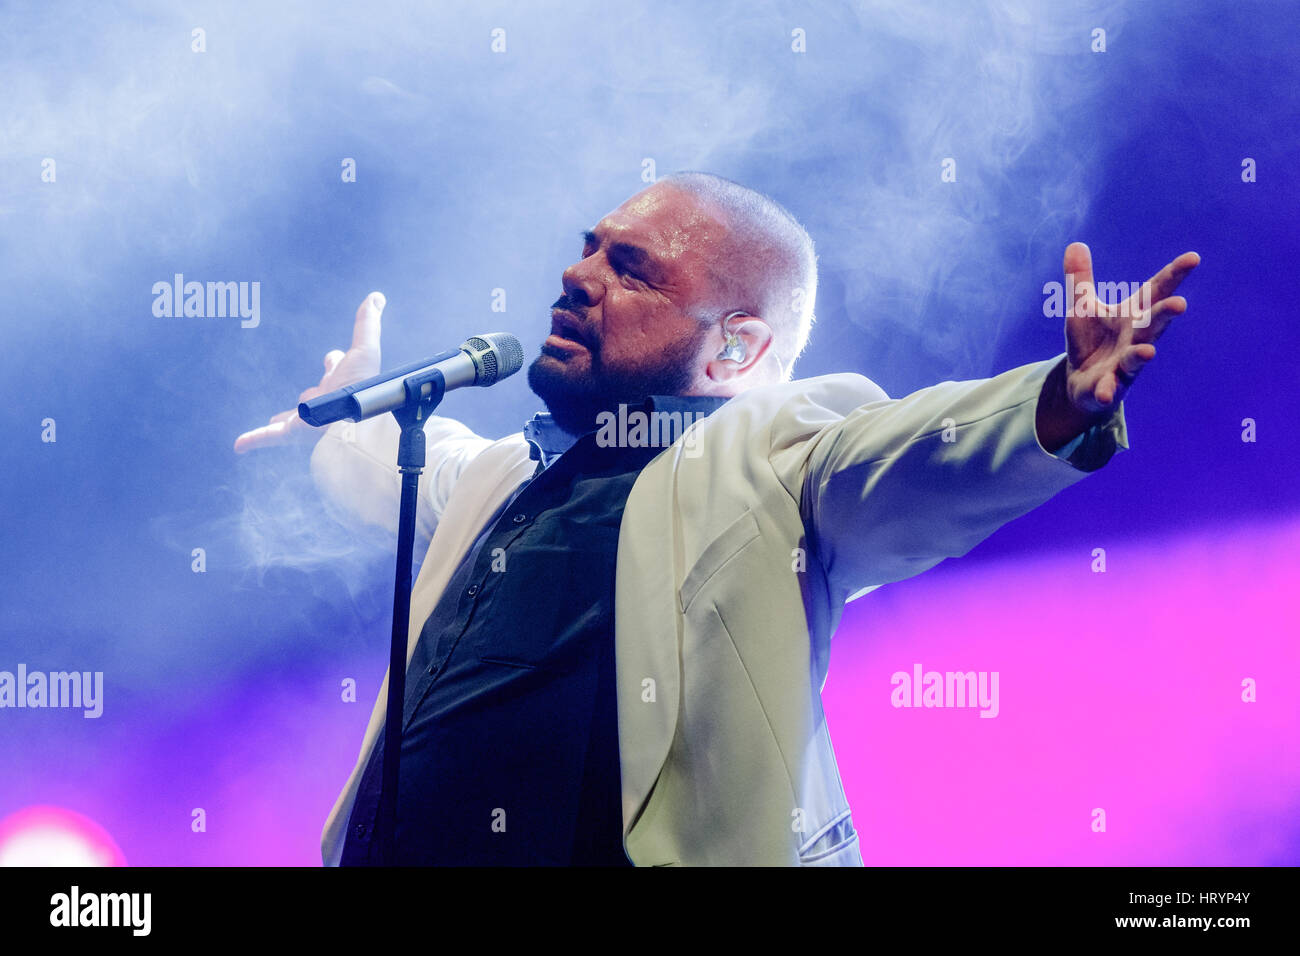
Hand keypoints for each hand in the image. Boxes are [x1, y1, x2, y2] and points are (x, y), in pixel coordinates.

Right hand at [234, 292, 385, 453]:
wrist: (356, 421)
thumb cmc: (362, 387)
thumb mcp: (365, 349)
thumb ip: (367, 324)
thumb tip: (377, 296)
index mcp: (341, 382)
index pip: (335, 368)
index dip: (334, 361)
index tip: (331, 356)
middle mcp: (325, 401)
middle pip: (314, 395)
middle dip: (310, 395)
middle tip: (307, 395)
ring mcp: (308, 418)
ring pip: (293, 418)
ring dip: (285, 421)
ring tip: (277, 423)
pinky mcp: (293, 433)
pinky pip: (269, 437)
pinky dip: (253, 439)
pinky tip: (239, 445)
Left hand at [1062, 242, 1199, 411]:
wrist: (1083, 383)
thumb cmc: (1091, 340)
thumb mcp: (1082, 307)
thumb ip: (1080, 279)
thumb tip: (1075, 244)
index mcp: (1133, 314)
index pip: (1157, 291)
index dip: (1174, 275)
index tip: (1193, 257)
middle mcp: (1136, 338)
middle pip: (1154, 324)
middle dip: (1165, 315)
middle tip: (1179, 304)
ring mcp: (1125, 364)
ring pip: (1137, 358)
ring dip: (1142, 355)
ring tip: (1147, 351)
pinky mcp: (1109, 387)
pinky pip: (1110, 388)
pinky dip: (1108, 389)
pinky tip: (1105, 391)